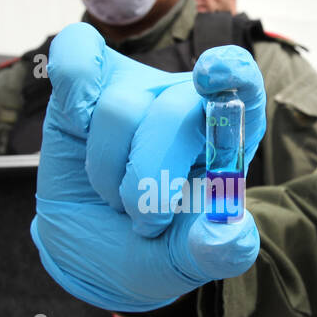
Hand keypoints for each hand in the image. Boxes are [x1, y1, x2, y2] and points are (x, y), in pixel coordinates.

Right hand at [31, 23, 265, 311]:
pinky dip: (74, 83)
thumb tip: (230, 232)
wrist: (89, 255)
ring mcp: (131, 91)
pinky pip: (76, 53)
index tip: (210, 79)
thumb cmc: (150, 251)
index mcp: (225, 137)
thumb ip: (215, 252)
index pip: (242, 83)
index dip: (230, 73)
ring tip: (114, 199)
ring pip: (119, 107)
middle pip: (173, 109)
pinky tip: (76, 123)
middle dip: (150, 174)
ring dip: (109, 170)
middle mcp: (182, 104)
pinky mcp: (83, 87)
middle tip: (145, 221)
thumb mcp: (186, 263)